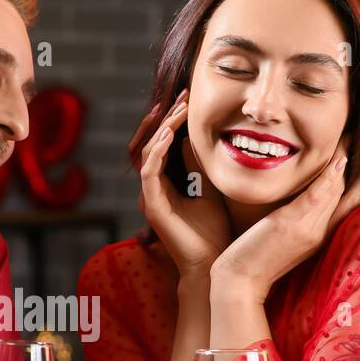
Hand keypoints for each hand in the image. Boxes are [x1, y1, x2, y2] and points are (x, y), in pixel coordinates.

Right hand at [135, 89, 229, 278]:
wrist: (212, 264)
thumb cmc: (214, 232)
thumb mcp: (210, 188)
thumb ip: (200, 165)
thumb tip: (197, 137)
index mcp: (166, 185)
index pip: (161, 146)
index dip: (172, 122)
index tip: (188, 100)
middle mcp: (153, 189)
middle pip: (149, 145)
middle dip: (164, 118)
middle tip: (182, 96)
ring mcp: (150, 197)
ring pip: (146, 153)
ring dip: (162, 129)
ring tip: (179, 109)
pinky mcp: (152, 206)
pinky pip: (149, 170)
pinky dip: (158, 150)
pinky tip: (171, 134)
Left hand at [212, 142, 359, 298]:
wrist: (240, 283)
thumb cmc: (255, 260)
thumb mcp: (283, 238)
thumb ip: (296, 220)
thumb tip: (299, 200)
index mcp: (320, 236)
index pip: (350, 204)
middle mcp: (319, 232)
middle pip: (347, 194)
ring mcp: (307, 229)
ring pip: (335, 191)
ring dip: (347, 162)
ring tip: (355, 137)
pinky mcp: (290, 224)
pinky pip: (315, 198)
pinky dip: (329, 178)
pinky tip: (339, 159)